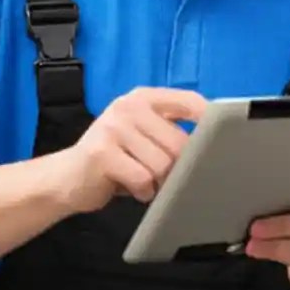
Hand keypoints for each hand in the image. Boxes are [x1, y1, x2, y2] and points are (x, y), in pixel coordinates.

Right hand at [53, 87, 206, 213]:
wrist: (66, 178)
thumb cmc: (115, 159)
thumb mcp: (142, 135)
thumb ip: (170, 131)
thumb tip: (214, 146)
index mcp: (143, 97)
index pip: (190, 102)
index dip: (211, 123)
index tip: (222, 144)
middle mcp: (128, 106)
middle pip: (180, 143)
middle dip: (179, 168)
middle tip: (166, 178)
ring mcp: (113, 127)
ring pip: (162, 164)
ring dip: (159, 183)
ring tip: (143, 181)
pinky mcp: (101, 153)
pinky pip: (142, 179)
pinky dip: (143, 192)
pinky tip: (131, 188)